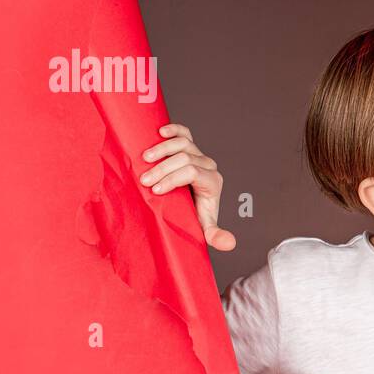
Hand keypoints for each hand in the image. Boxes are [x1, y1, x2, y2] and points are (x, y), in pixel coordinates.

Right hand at [138, 122, 235, 251]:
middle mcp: (207, 165)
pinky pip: (184, 132)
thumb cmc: (194, 213)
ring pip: (182, 143)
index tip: (155, 190)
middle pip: (184, 159)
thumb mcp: (204, 225)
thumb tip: (229, 244)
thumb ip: (215, 234)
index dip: (173, 179)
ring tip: (144, 159)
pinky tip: (160, 132)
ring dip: (162, 149)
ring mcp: (198, 153)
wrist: (190, 202)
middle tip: (144, 181)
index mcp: (213, 182)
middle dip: (162, 169)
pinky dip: (173, 129)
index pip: (193, 173)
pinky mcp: (190, 147)